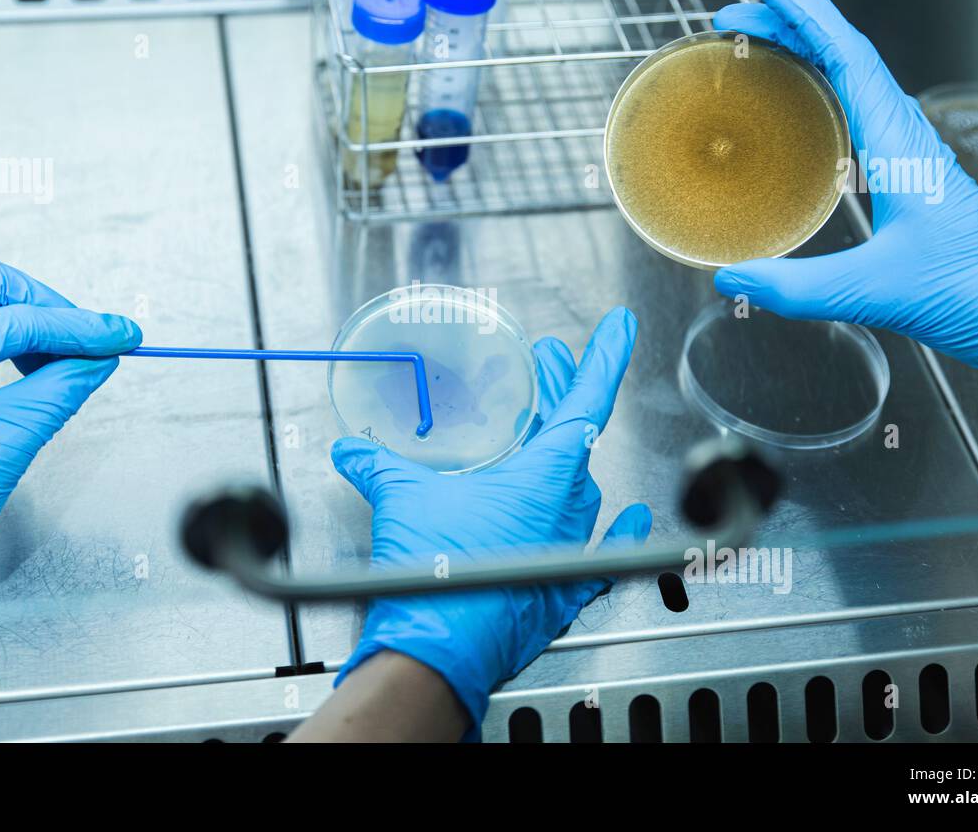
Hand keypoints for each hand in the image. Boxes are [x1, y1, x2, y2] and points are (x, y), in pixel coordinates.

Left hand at [0, 260, 141, 613]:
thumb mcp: (13, 438)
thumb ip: (63, 387)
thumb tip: (100, 358)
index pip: (19, 319)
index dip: (79, 327)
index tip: (121, 337)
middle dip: (48, 308)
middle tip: (87, 341)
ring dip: (28, 326)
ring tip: (63, 363)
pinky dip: (4, 345)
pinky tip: (31, 371)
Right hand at [330, 307, 651, 736]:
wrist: (437, 649)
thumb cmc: (435, 575)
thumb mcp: (401, 499)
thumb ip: (378, 465)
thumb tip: (352, 450)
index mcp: (544, 475)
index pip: (587, 401)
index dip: (604, 358)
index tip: (619, 328)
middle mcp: (568, 508)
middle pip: (578, 437)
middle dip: (563, 393)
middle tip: (551, 364)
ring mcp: (571, 550)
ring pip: (579, 486)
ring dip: (566, 453)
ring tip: (545, 431)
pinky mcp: (565, 589)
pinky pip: (602, 548)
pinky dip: (615, 530)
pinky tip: (626, 517)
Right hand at [711, 0, 977, 372]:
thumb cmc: (973, 290)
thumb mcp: (876, 291)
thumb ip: (798, 287)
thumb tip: (732, 277)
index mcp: (901, 145)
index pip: (849, 57)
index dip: (805, 15)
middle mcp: (905, 138)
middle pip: (844, 57)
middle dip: (789, 27)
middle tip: (735, 17)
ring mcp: (908, 155)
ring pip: (852, 81)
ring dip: (806, 53)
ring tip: (759, 46)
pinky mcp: (907, 178)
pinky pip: (857, 114)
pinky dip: (822, 93)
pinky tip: (800, 111)